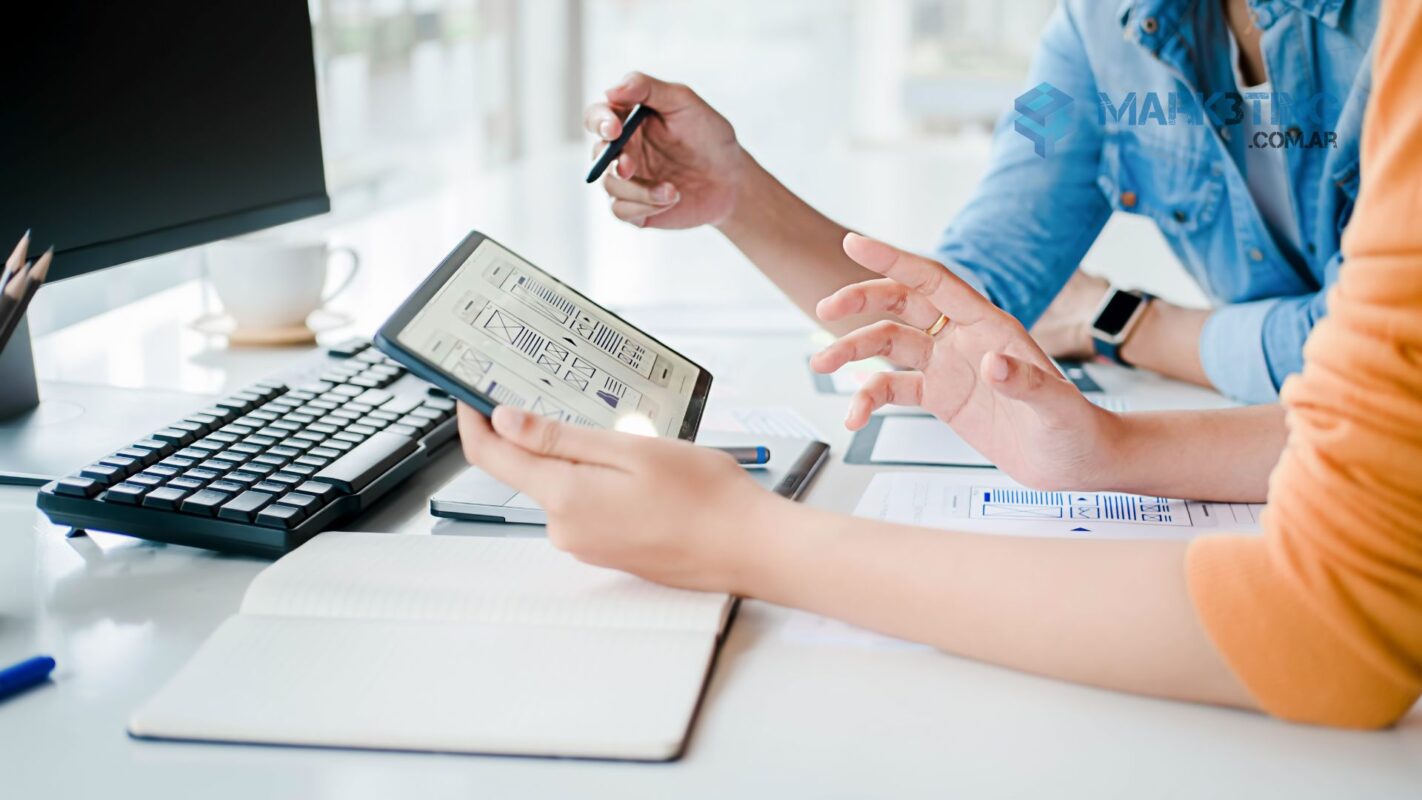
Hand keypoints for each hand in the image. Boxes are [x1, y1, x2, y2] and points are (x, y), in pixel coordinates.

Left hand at [457, 404, 777, 592]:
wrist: (749, 548)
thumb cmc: (703, 497)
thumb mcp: (630, 450)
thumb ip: (561, 438)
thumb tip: (504, 422)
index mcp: (565, 499)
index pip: (492, 457)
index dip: (474, 421)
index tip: (469, 393)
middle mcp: (566, 529)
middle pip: (527, 471)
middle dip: (534, 433)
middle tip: (559, 391)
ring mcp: (587, 544)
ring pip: (560, 487)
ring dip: (575, 456)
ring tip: (620, 431)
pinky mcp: (608, 550)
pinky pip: (585, 506)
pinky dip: (596, 480)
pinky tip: (635, 468)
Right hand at [583, 72, 746, 228]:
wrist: (732, 180)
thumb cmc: (709, 136)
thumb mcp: (684, 102)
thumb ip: (648, 88)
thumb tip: (611, 91)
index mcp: (628, 121)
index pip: (597, 116)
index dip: (599, 120)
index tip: (614, 128)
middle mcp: (622, 150)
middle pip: (597, 153)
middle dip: (611, 160)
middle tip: (629, 166)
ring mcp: (627, 181)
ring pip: (609, 184)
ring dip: (638, 189)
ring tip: (673, 190)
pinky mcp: (635, 208)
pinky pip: (621, 210)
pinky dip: (644, 205)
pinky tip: (672, 198)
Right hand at [812, 234, 1121, 489]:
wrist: (1077, 462)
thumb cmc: (1076, 430)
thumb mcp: (1056, 408)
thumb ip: (1026, 383)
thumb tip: (991, 365)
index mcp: (989, 325)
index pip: (934, 281)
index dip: (894, 260)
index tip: (854, 244)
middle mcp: (964, 339)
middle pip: (902, 305)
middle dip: (861, 302)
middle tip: (825, 308)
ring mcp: (949, 367)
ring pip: (889, 345)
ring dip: (852, 351)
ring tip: (820, 364)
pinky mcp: (942, 398)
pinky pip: (894, 389)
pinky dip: (868, 399)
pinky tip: (854, 417)